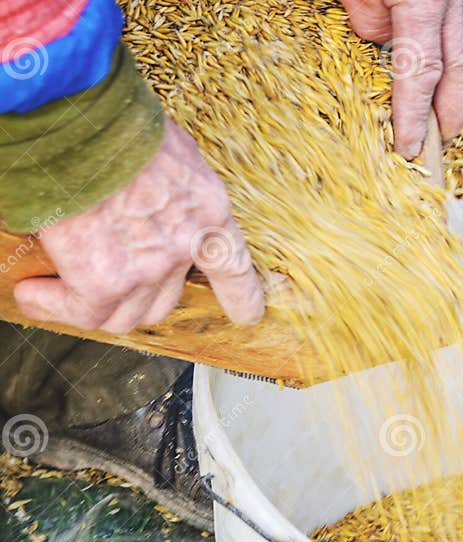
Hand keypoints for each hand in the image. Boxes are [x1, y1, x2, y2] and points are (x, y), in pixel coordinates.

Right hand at [14, 119, 264, 333]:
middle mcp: (184, 246)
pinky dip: (54, 305)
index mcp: (209, 212)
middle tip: (106, 282)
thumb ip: (173, 187)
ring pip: (125, 315)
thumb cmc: (118, 123)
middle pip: (166, 300)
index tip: (246, 315)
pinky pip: (84, 312)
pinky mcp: (105, 280)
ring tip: (61, 289)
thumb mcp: (172, 152)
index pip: (233, 267)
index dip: (241, 298)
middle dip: (135, 297)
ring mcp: (148, 268)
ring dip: (93, 305)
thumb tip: (151, 196)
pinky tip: (35, 292)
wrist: (80, 124)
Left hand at [342, 0, 462, 156]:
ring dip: (452, 93)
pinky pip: (459, 34)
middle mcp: (448, 4)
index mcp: (422, 4)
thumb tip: (377, 55)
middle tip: (434, 147)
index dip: (416, 117)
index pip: (422, 73)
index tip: (408, 149)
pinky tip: (441, 80)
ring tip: (438, 123)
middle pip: (456, 73)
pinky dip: (450, 62)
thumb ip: (365, 23)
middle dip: (448, 117)